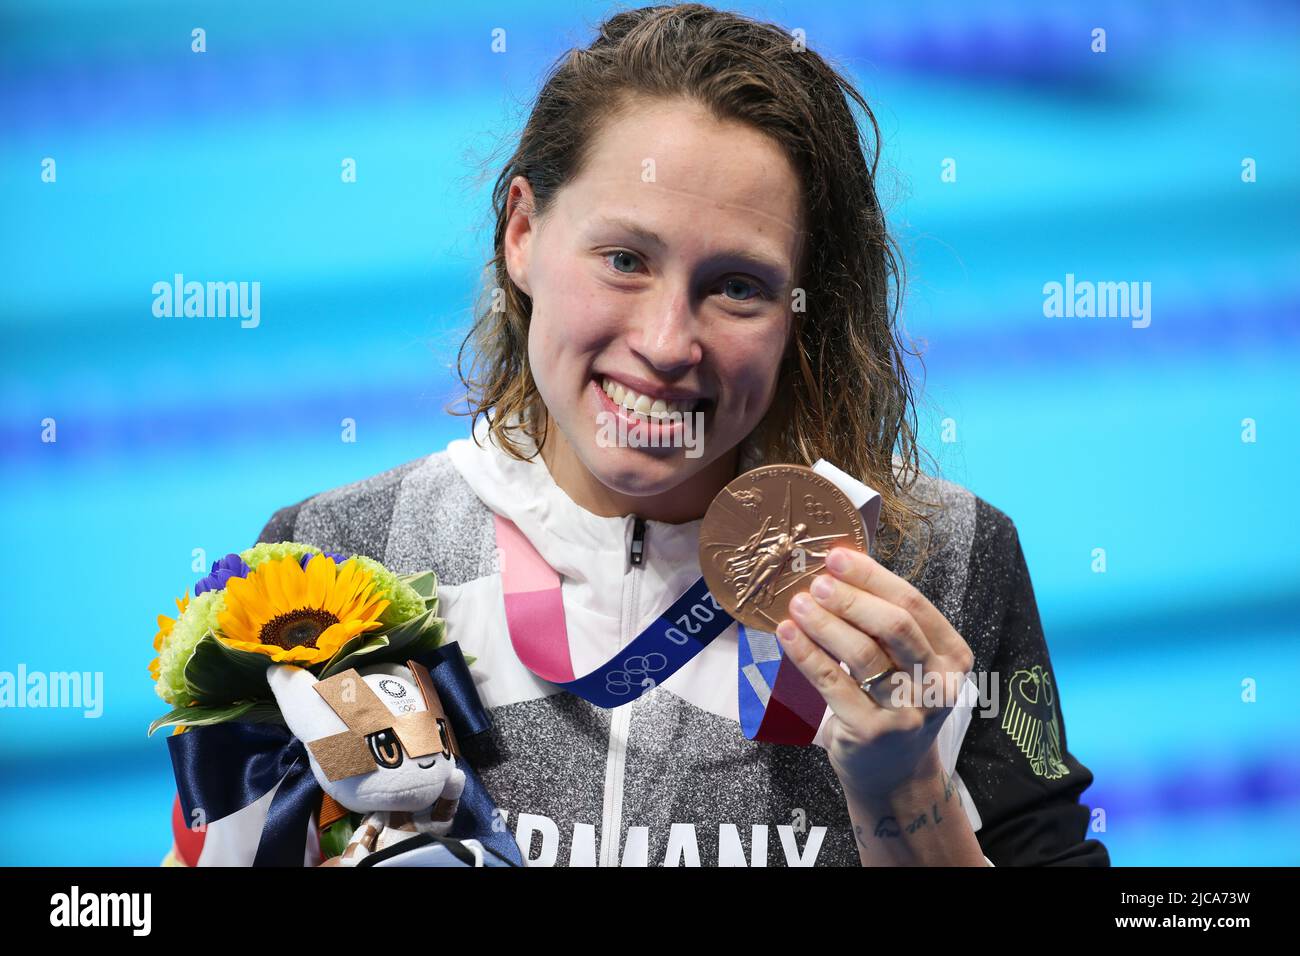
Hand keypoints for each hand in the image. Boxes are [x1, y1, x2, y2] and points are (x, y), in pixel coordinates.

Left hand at [776, 546, 974, 800]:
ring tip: (797, 603)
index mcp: (952, 655)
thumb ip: (884, 623)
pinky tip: (787, 634)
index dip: (872, 576)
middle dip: (851, 597)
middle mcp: (938, 683)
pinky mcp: (873, 731)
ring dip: (825, 622)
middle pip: (894, 625)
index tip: (837, 556)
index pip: (913, 603)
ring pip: (863, 653)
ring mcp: (908, 711)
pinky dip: (806, 653)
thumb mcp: (906, 664)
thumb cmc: (894, 704)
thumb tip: (838, 569)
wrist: (894, 776)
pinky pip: (832, 682)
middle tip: (816, 581)